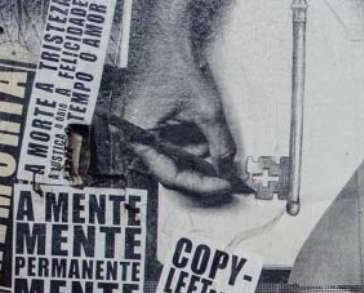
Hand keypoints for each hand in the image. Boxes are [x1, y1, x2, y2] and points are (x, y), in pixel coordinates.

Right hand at [114, 30, 236, 197]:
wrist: (168, 36)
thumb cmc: (177, 65)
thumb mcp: (207, 110)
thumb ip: (219, 144)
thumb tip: (229, 168)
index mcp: (138, 133)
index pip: (170, 175)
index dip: (200, 184)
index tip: (224, 185)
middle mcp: (134, 133)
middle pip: (170, 169)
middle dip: (201, 172)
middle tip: (226, 176)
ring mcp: (141, 127)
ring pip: (173, 157)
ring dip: (198, 158)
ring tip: (218, 150)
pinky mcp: (151, 120)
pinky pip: (171, 142)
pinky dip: (191, 144)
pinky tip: (207, 140)